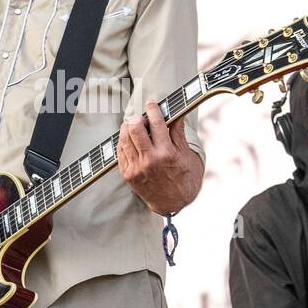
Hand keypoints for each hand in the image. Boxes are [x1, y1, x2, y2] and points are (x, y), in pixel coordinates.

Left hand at [117, 100, 203, 215]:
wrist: (174, 203)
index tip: (151, 104)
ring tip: (134, 126)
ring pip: (124, 139)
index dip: (153, 109)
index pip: (156, 123)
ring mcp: (136, 168)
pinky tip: (130, 139)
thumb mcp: (187, 155)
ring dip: (128, 128)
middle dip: (137, 118)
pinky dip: (124, 142)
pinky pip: (120, 152)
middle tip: (141, 117)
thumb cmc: (185, 179)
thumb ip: (178, 132)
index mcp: (166, 154)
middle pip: (134, 128)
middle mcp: (149, 160)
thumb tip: (178, 113)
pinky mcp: (128, 175)